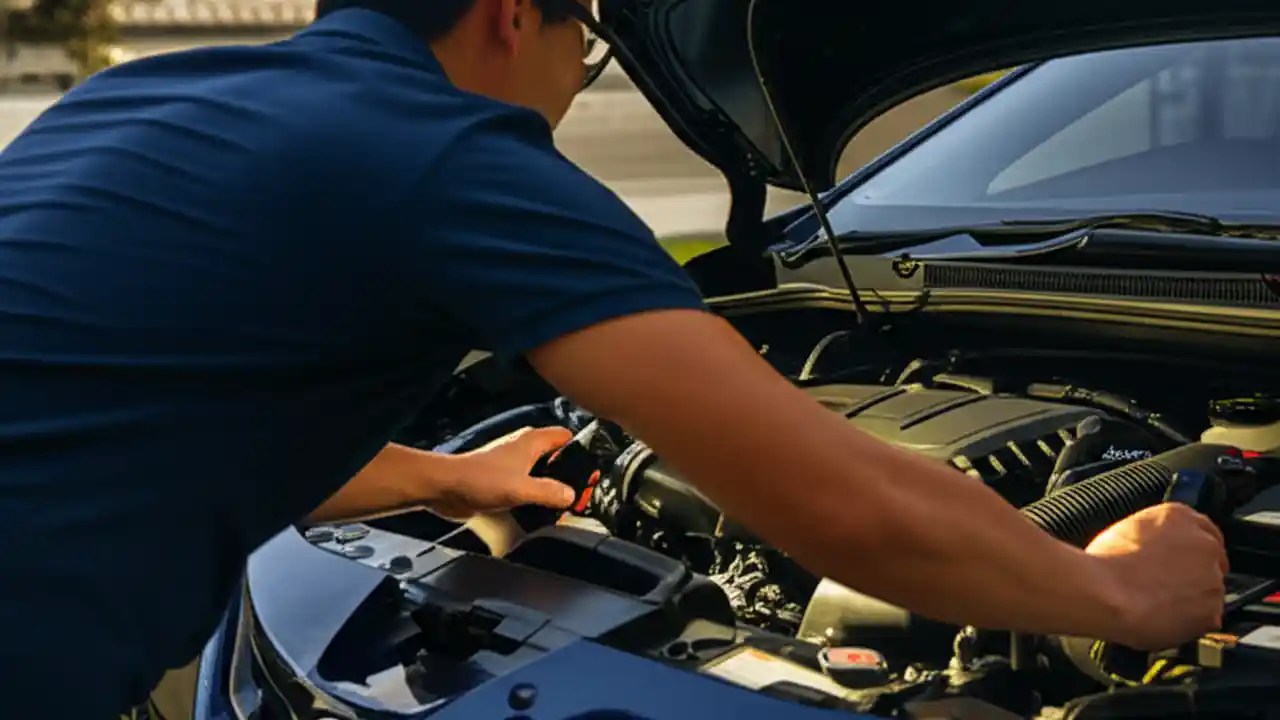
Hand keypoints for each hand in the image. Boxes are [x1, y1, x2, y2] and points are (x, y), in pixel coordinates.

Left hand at [429, 427, 576, 520]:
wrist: (445, 488)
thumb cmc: (482, 481)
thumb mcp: (520, 488)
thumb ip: (549, 492)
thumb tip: (572, 496)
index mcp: (532, 442)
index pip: (566, 437)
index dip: (581, 452)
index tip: (592, 474)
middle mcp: (525, 449)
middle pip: (558, 457)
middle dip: (571, 474)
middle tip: (583, 495)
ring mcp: (514, 465)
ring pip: (544, 473)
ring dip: (554, 488)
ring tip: (568, 507)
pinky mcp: (504, 481)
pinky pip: (530, 487)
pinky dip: (539, 497)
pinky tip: (545, 513)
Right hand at [1085, 503, 1228, 650]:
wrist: (1103, 594)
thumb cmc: (1103, 563)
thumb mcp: (1127, 530)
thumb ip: (1154, 535)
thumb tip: (1155, 547)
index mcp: (1181, 517)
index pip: (1205, 529)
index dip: (1191, 549)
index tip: (1184, 560)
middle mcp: (1204, 544)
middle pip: (1212, 561)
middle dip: (1195, 574)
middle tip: (1166, 585)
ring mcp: (1212, 578)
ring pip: (1209, 592)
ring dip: (1192, 599)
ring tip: (1157, 605)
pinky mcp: (1212, 610)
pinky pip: (1205, 619)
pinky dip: (1189, 623)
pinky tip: (1163, 619)